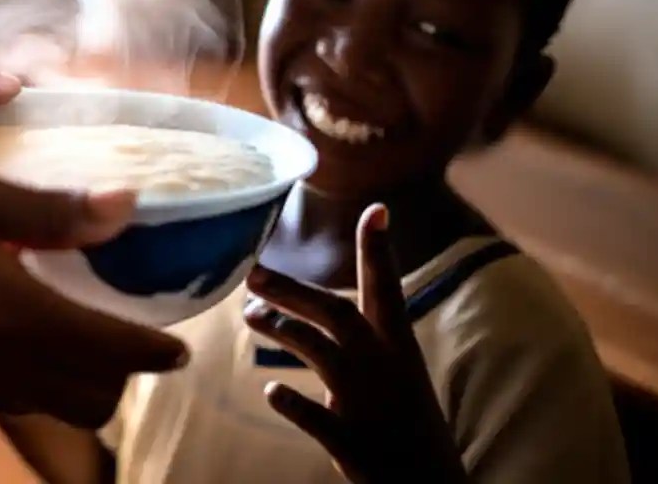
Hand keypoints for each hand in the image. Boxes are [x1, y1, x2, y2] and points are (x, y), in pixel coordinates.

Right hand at [0, 157, 188, 427]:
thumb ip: (51, 209)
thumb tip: (126, 207)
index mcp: (14, 317)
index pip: (116, 355)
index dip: (156, 352)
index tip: (179, 347)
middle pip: (90, 400)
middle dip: (118, 371)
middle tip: (118, 327)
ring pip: (43, 404)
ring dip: (68, 374)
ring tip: (58, 317)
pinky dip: (17, 374)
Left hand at [244, 205, 465, 482]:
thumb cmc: (406, 424)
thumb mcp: (395, 373)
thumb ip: (358, 342)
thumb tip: (306, 311)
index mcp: (400, 348)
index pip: (387, 290)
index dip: (380, 251)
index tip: (376, 209)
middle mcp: (385, 369)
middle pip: (337, 314)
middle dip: (293, 289)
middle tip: (252, 270)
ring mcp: (370, 407)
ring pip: (322, 354)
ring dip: (283, 330)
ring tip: (251, 315)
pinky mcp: (355, 446)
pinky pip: (318, 419)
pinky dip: (293, 402)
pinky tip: (272, 389)